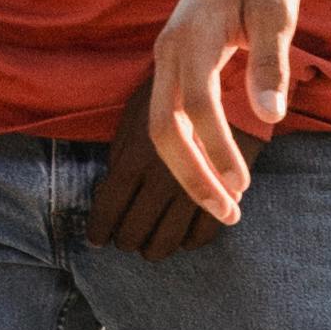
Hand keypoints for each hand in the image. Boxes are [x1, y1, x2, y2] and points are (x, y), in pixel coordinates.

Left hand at [88, 66, 219, 260]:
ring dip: (158, 248)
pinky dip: (192, 242)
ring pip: (168, 237)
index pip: (110, 201)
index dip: (101, 226)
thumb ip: (122, 149)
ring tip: (153, 249)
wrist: (234, 80)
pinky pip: (204, 234)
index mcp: (137, 152)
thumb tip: (107, 189)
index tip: (96, 239)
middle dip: (127, 241)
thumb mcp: (139, 112)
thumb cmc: (179, 92)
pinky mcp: (225, 192)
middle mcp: (162, 174)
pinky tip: (185, 240)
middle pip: (136, 226)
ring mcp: (194, 187)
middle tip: (126, 244)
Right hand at [144, 0, 306, 229]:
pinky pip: (169, 122)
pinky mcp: (171, 72)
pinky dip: (186, 155)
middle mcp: (168, 52)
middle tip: (230, 214)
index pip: (198, 102)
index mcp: (193, 36)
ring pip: (162, 130)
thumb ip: (270, 63)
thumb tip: (270, 116)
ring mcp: (164, 63)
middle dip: (193, 175)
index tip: (243, 183)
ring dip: (188, 173)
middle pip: (165, 128)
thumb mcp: (277, 13)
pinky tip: (211, 179)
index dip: (218, 146)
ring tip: (224, 208)